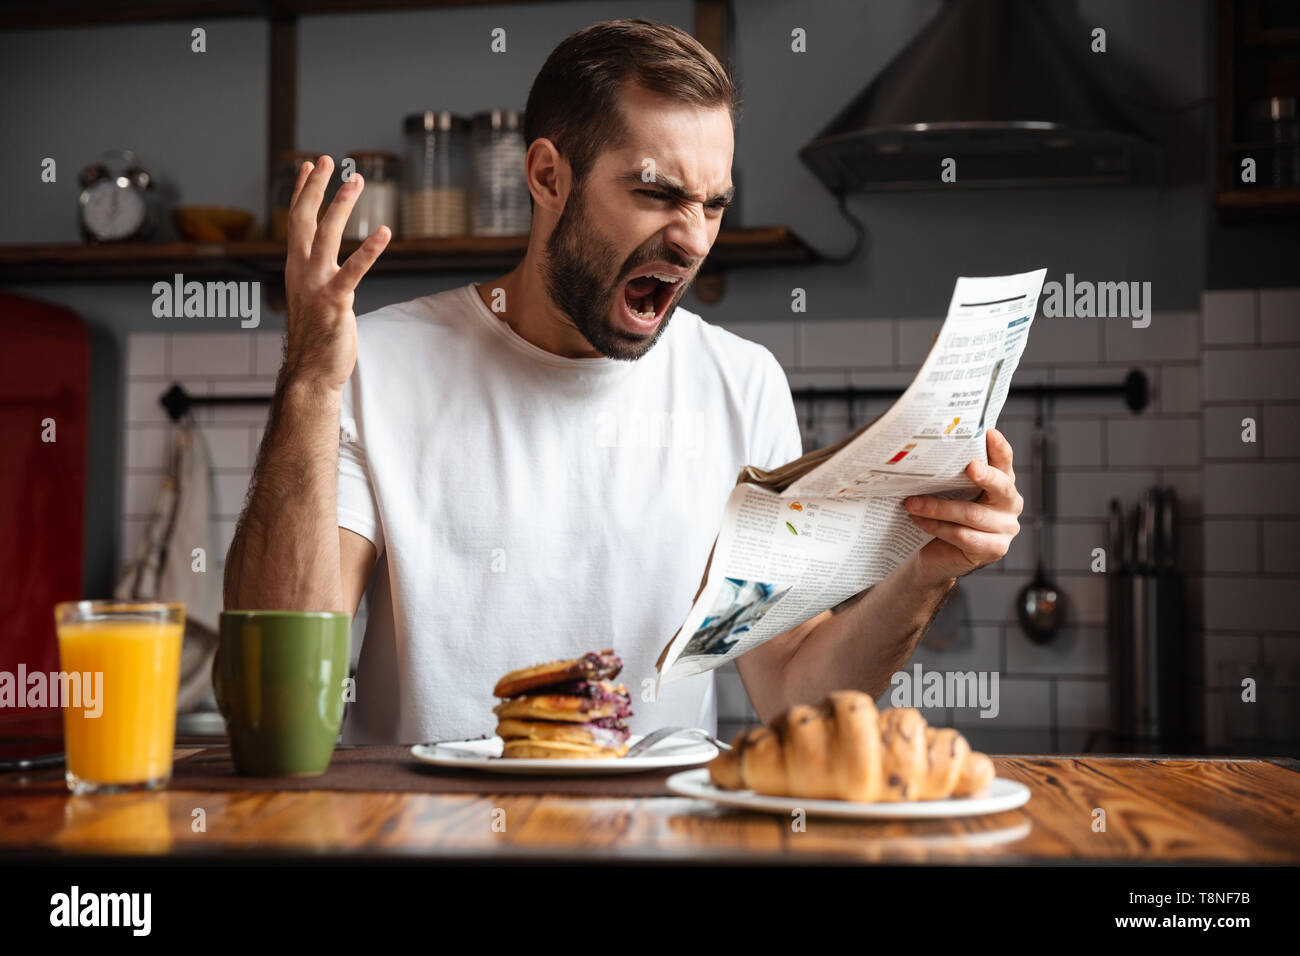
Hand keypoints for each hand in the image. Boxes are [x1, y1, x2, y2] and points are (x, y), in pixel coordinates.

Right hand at [282, 155, 391, 390]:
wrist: (310, 373)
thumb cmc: (316, 339)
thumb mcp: (313, 300)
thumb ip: (317, 280)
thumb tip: (327, 272)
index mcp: (296, 269)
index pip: (296, 222)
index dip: (301, 192)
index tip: (308, 166)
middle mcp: (301, 271)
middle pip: (304, 219)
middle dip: (314, 187)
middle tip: (327, 159)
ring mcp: (316, 285)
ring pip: (326, 235)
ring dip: (341, 205)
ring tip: (355, 180)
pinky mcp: (335, 301)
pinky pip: (353, 271)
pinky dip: (369, 250)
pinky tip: (384, 232)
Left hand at [902, 428, 1022, 583]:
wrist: (938, 554)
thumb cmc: (945, 516)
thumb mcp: (951, 491)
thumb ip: (952, 475)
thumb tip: (926, 451)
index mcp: (1003, 482)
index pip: (1004, 461)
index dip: (999, 447)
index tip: (989, 432)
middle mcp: (1010, 504)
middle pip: (1000, 487)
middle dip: (985, 475)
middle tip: (970, 467)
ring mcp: (1005, 529)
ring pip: (972, 514)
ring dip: (938, 507)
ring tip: (912, 502)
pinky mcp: (993, 549)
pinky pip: (962, 535)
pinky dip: (937, 526)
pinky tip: (918, 520)